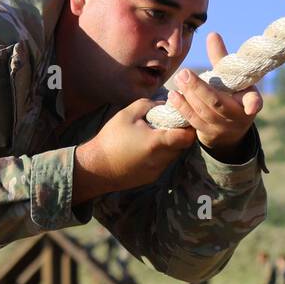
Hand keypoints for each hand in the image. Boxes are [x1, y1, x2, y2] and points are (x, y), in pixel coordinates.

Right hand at [73, 99, 195, 202]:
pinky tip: (146, 150)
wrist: (95, 168)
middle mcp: (160, 159)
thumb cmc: (110, 139)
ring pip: (174, 156)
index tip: (182, 119)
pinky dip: (161, 156)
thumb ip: (148, 105)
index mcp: (157, 142)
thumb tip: (163, 104)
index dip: (188, 127)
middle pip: (183, 146)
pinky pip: (164, 164)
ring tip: (156, 137)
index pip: (188, 136)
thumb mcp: (126, 114)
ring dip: (171, 146)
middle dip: (180, 135)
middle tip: (169, 126)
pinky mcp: (152, 178)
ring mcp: (157, 171)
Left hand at [165, 32, 262, 159]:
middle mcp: (237, 116)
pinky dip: (183, 108)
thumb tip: (212, 35)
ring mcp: (222, 127)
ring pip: (204, 113)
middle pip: (218, 103)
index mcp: (248, 100)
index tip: (253, 106)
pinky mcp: (208, 135)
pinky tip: (173, 97)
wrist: (228, 130)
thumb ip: (221, 58)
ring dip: (188, 97)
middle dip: (200, 90)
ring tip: (178, 80)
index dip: (254, 103)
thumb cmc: (230, 95)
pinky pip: (194, 121)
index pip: (253, 101)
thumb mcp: (230, 78)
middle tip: (184, 73)